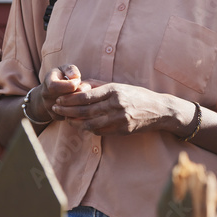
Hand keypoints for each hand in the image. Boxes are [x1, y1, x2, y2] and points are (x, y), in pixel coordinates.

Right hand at [34, 65, 87, 121]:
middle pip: (64, 99)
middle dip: (77, 94)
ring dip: (79, 103)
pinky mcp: (56, 116)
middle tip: (84, 90)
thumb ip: (70, 69)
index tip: (78, 81)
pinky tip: (82, 104)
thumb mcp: (63, 69)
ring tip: (84, 96)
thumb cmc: (59, 77)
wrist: (48, 93)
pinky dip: (78, 111)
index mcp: (48, 82)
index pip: (55, 86)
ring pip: (68, 110)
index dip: (70, 84)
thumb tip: (76, 76)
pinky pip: (70, 116)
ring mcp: (50, 108)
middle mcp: (46, 96)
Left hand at [51, 81, 188, 135]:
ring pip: (90, 123)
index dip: (70, 100)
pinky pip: (100, 131)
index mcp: (115, 90)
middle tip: (55, 110)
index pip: (86, 96)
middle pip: (85, 110)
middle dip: (67, 111)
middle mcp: (117, 104)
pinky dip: (89, 129)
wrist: (160, 110)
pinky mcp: (123, 129)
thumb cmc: (138, 96)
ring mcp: (120, 118)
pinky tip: (82, 126)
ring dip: (76, 122)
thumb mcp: (121, 86)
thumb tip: (79, 85)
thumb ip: (100, 85)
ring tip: (66, 119)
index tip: (58, 100)